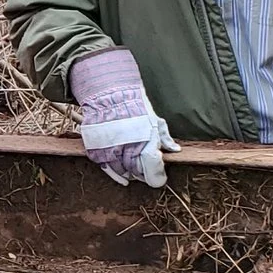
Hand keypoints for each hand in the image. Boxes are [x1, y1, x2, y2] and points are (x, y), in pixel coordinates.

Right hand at [69, 48, 174, 187]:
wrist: (110, 95)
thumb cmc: (136, 107)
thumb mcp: (155, 121)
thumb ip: (165, 138)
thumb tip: (175, 150)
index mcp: (146, 144)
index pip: (153, 171)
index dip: (157, 176)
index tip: (159, 178)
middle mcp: (128, 150)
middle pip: (137, 173)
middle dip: (143, 174)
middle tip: (145, 170)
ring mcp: (111, 151)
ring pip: (121, 172)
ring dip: (128, 173)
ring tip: (132, 168)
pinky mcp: (97, 150)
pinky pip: (106, 167)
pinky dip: (113, 172)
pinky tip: (119, 172)